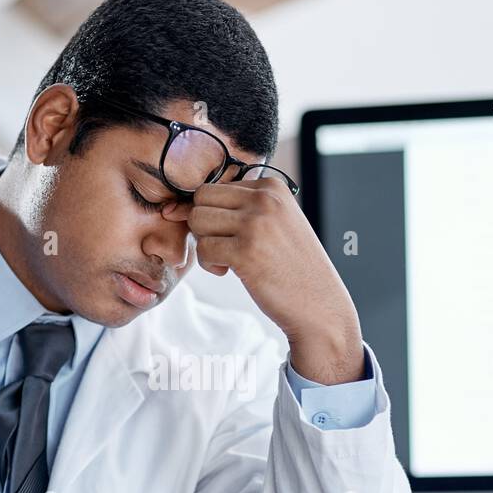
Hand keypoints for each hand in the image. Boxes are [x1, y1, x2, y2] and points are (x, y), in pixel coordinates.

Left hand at [163, 178, 365, 384]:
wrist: (319, 306)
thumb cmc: (290, 267)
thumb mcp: (272, 225)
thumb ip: (234, 210)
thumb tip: (173, 208)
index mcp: (272, 187)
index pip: (216, 187)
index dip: (214, 215)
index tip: (233, 236)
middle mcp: (265, 199)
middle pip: (201, 199)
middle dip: (204, 226)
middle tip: (223, 247)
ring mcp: (256, 224)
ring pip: (197, 221)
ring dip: (204, 244)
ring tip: (227, 260)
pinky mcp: (246, 252)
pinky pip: (203, 248)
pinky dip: (209, 264)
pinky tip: (229, 272)